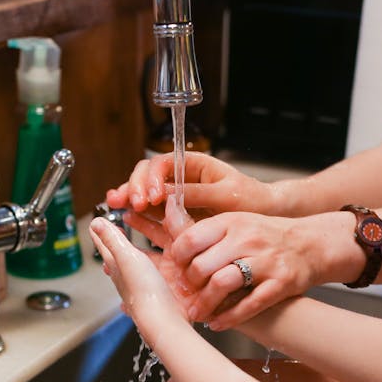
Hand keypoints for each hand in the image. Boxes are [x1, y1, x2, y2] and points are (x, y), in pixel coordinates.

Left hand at [88, 218, 189, 345]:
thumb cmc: (145, 290)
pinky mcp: (156, 297)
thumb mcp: (127, 257)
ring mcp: (140, 289)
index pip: (105, 246)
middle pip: (116, 259)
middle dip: (114, 247)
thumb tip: (94, 222)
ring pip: (131, 271)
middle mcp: (125, 279)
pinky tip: (152, 277)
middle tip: (113, 235)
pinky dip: (147, 275)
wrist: (163, 321)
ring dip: (130, 261)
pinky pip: (148, 282)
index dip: (101, 233)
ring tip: (131, 252)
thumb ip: (112, 240)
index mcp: (117, 266)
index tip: (97, 224)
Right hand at [104, 152, 282, 215]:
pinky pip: (151, 212)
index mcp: (194, 165)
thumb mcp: (226, 197)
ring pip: (144, 191)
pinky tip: (125, 216)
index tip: (152, 196)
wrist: (265, 218)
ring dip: (128, 197)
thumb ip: (196, 194)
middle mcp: (181, 178)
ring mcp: (175, 197)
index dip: (152, 178)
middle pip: (147, 175)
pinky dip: (136, 213)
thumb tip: (167, 194)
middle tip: (133, 204)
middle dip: (135, 187)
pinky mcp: (174, 216)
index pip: (162, 164)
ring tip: (116, 206)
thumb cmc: (252, 202)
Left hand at [169, 212, 327, 328]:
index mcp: (230, 222)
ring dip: (205, 304)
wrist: (310, 244)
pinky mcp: (280, 283)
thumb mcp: (235, 223)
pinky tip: (217, 324)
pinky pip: (249, 305)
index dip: (177, 259)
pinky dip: (229, 318)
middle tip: (187, 294)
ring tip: (197, 313)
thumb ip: (204, 230)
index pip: (190, 239)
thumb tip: (165, 226)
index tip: (175, 270)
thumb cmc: (265, 237)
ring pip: (222, 284)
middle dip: (189, 285)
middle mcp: (246, 239)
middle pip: (202, 265)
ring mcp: (265, 261)